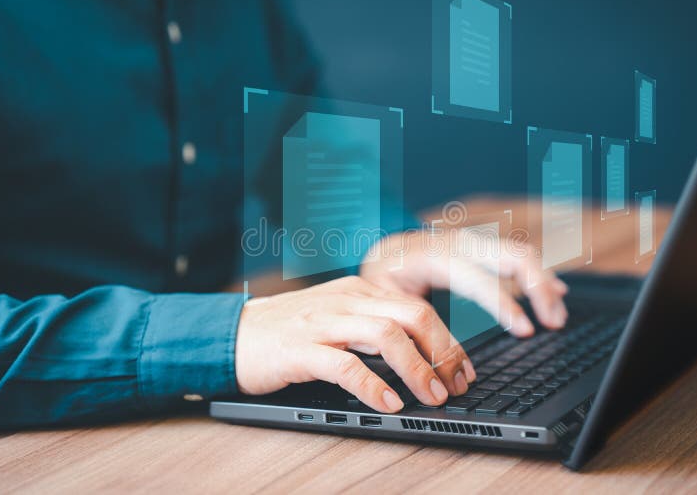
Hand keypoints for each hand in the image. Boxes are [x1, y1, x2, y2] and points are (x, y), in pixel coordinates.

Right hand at [234, 276, 476, 412]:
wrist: (232, 333)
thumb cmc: (290, 330)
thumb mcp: (338, 317)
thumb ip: (373, 325)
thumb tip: (420, 355)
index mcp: (359, 291)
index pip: (418, 309)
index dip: (448, 341)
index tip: (464, 370)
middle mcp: (346, 300)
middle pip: (412, 316)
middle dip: (443, 353)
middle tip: (457, 385)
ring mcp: (323, 322)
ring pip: (385, 336)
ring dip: (416, 369)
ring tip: (432, 397)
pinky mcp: (300, 348)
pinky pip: (345, 365)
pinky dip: (373, 386)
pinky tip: (390, 404)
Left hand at [360, 229, 568, 336]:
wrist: (384, 249)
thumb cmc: (382, 276)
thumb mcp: (382, 298)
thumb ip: (405, 322)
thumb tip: (431, 357)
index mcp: (434, 256)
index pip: (477, 278)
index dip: (503, 304)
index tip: (524, 330)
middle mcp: (461, 243)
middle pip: (512, 254)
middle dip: (538, 287)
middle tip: (554, 323)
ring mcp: (476, 244)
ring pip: (521, 253)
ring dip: (544, 283)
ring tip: (557, 317)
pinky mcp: (485, 250)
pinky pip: (519, 256)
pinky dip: (539, 275)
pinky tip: (555, 294)